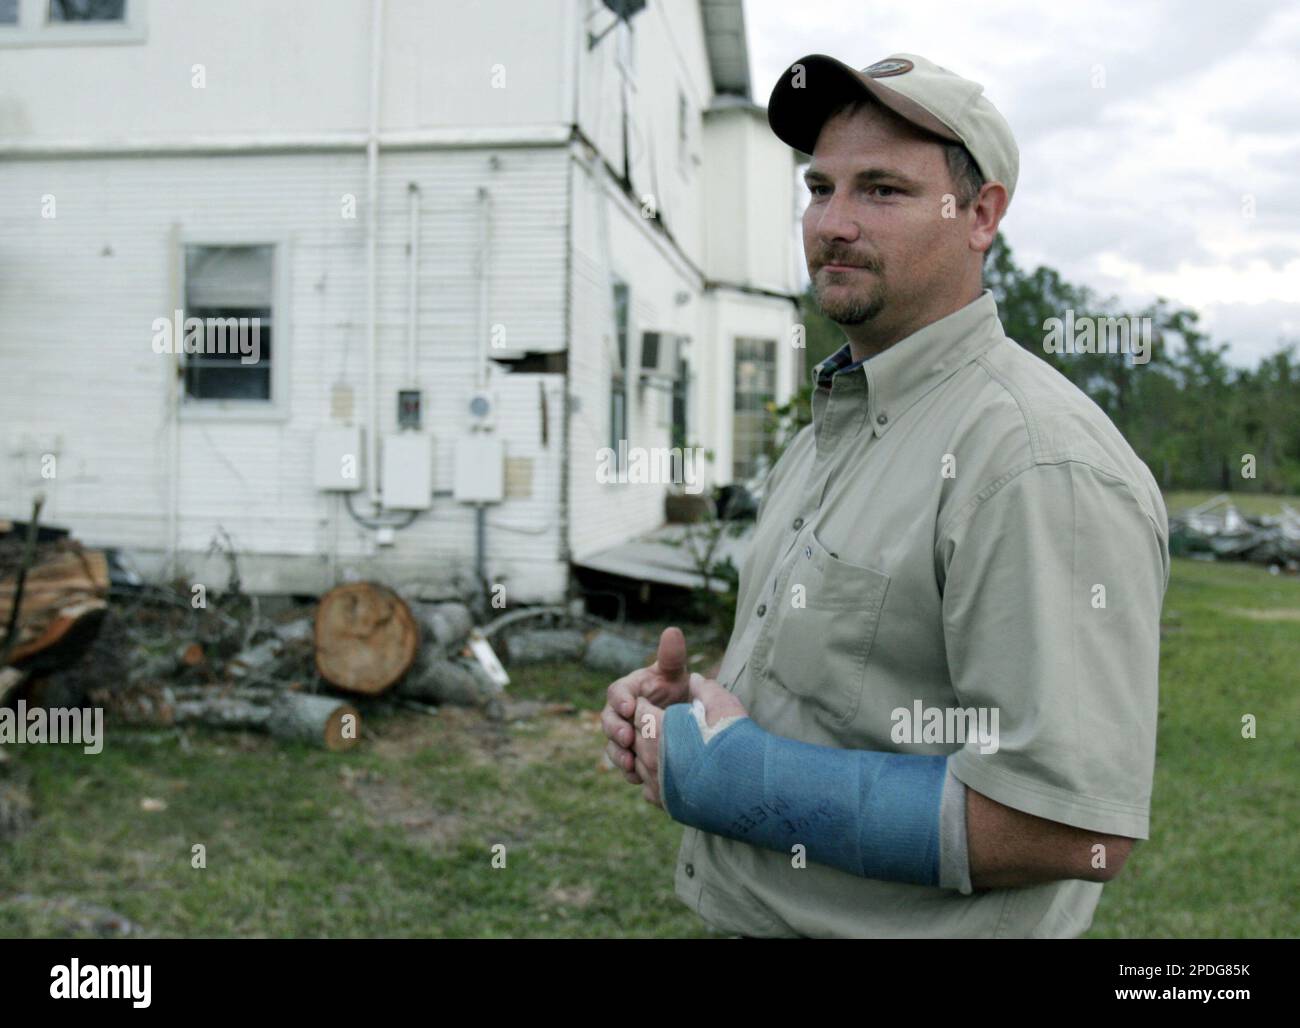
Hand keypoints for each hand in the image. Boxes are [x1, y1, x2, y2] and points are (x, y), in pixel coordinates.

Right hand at [601, 627, 689, 784]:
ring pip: (613, 746)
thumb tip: (672, 630)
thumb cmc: (676, 688)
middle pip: (608, 721)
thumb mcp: (675, 672)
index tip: (629, 707)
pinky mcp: (630, 755)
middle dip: (616, 731)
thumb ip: (672, 655)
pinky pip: (624, 765)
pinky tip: (639, 778)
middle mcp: (620, 713)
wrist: (685, 715)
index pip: (617, 693)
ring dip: (619, 755)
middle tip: (628, 738)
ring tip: (631, 764)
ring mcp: (623, 735)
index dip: (620, 700)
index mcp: (628, 690)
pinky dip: (630, 772)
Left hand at [632, 674, 748, 808]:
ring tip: (662, 747)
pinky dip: (653, 777)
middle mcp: (652, 756)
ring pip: (638, 762)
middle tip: (658, 724)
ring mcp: (656, 781)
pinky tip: (667, 772)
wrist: (748, 789)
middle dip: (643, 728)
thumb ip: (704, 689)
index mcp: (661, 729)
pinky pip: (647, 786)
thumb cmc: (736, 743)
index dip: (647, 706)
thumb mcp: (723, 705)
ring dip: (646, 753)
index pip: (639, 712)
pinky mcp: (664, 801)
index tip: (656, 704)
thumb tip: (694, 679)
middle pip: (635, 736)